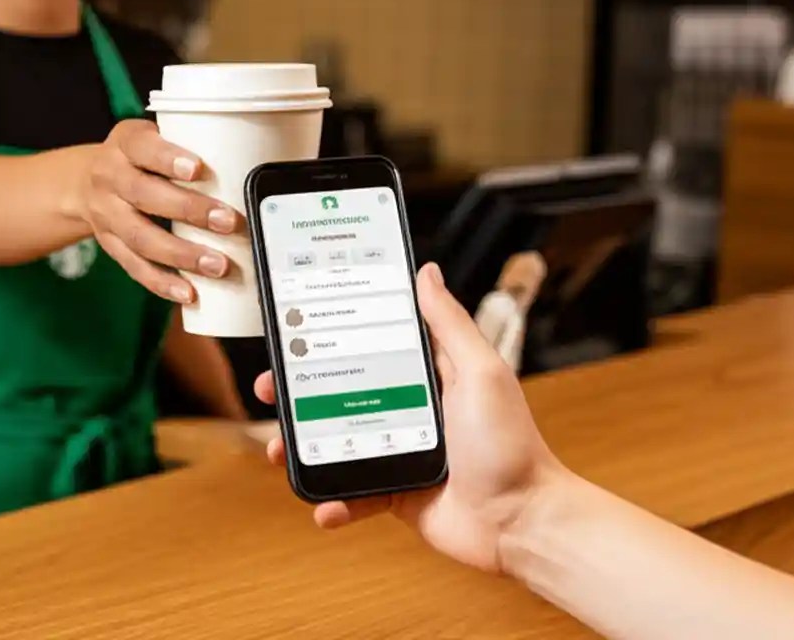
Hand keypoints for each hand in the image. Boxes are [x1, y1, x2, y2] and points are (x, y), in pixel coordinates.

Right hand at [81, 119, 240, 303]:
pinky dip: (162, 282)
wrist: (84, 182)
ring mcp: (107, 215)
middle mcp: (109, 178)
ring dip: (181, 255)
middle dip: (189, 210)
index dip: (168, 158)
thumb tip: (254, 156)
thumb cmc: (139, 158)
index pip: (142, 147)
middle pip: (144, 195)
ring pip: (141, 238)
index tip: (198, 168)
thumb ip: (190, 143)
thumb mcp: (153, 137)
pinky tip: (188, 292)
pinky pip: (134, 267)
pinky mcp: (110, 245)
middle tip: (229, 222)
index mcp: (125, 144)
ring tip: (217, 266)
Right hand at [255, 263, 563, 573]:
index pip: (368, 345)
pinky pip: (352, 495)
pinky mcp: (394, 493)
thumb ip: (450, 323)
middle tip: (271, 387)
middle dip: (298, 391)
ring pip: (334, 443)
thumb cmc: (511, 445)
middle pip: (339, 392)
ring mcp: (398, 452)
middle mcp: (408, 409)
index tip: (295, 327)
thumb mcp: (482, 371)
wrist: (521, 522)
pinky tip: (324, 505)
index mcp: (427, 375)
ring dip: (301, 446)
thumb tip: (427, 272)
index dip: (330, 337)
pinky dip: (333, 502)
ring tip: (279, 449)